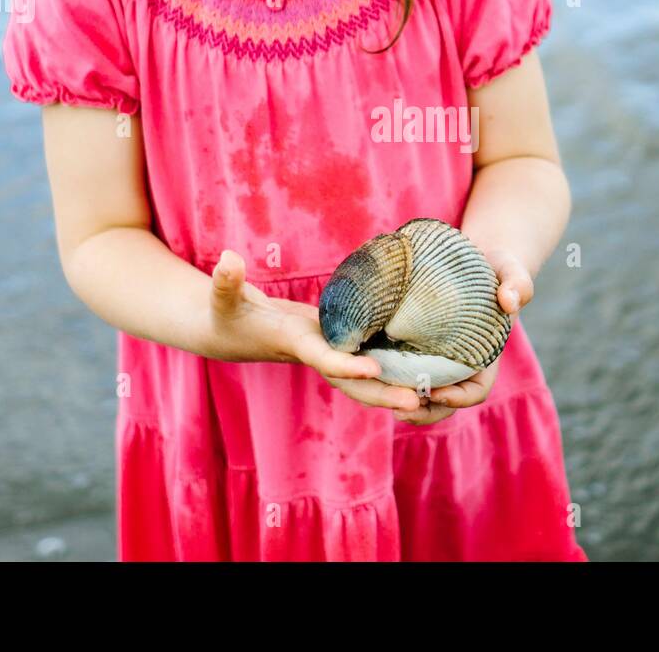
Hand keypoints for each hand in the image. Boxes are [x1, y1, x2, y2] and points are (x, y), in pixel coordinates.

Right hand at [208, 251, 421, 412]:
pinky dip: (392, 368)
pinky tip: (425, 366)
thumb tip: (228, 258)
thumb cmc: (226, 315)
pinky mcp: (337, 344)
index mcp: (295, 344)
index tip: (373, 369)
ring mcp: (329, 352)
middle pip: (354, 382)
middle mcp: (317, 354)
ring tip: (435, 392)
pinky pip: (368, 361)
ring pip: (367, 377)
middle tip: (419, 401)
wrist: (229, 334)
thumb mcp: (223, 298)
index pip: (324, 358)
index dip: (347, 364)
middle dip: (383, 393)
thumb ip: (225, 282)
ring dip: (395, 386)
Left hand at [393, 247, 528, 424]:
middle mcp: (461, 367)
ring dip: (407, 403)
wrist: (475, 261)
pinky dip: (393, 380)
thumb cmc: (495, 268)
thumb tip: (509, 301)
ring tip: (388, 404)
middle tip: (403, 410)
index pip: (476, 390)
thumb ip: (516, 284)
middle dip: (427, 411)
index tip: (438, 392)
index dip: (459, 398)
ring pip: (424, 394)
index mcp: (485, 358)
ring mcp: (439, 361)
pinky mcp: (417, 348)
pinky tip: (373, 375)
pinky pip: (406, 372)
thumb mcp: (510, 271)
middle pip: (446, 402)